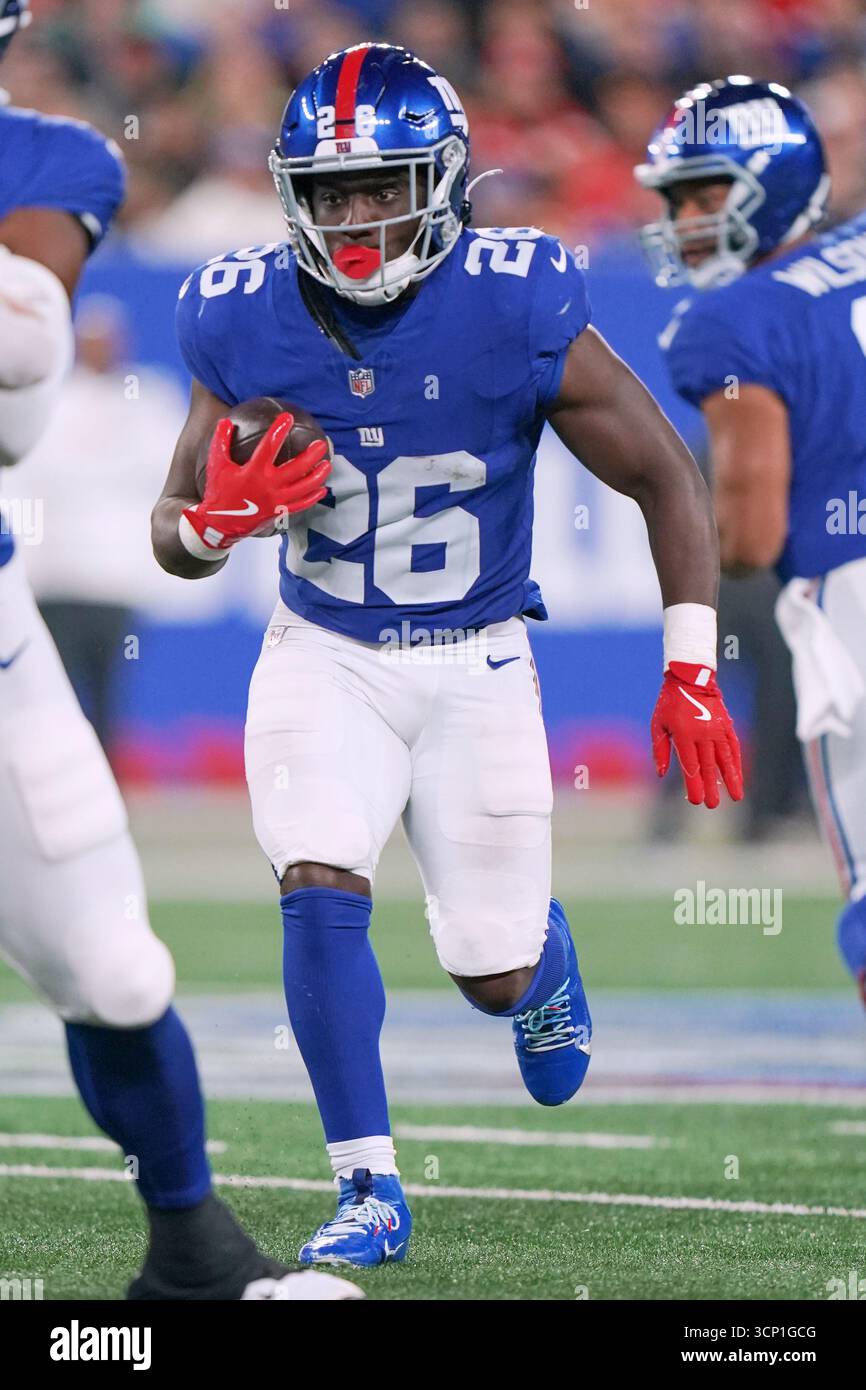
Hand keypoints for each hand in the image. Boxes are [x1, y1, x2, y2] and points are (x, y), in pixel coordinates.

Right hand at [183, 413, 330, 551]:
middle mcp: (268, 486)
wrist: (220, 524)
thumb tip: (225, 421)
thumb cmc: (218, 491)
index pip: (269, 446)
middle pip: (296, 468)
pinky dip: (313, 497)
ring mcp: (276, 500)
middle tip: (321, 444)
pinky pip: (301, 504)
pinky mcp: (279, 512)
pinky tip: (322, 489)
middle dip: (311, 455)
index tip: (287, 417)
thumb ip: (220, 442)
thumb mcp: (217, 465)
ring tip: (327, 465)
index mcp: (253, 472)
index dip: (278, 430)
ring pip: (303, 487)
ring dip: (317, 476)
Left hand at [651, 661, 743, 808]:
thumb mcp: (657, 725)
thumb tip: (662, 774)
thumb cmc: (669, 703)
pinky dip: (736, 763)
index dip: (693, 784)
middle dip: (711, 787)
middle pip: (708, 766)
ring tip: (736, 797)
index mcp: (684, 735)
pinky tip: (738, 777)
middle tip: (713, 806)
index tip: (695, 800)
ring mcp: (717, 729)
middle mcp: (703, 734)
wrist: (691, 678)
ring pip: (725, 759)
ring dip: (731, 779)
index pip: (690, 765)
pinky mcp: (726, 726)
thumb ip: (660, 750)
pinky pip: (734, 747)